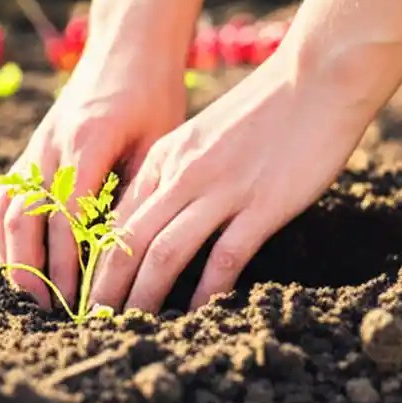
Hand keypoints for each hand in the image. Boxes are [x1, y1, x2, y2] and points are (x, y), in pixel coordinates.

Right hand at [0, 32, 185, 309]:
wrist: (126, 47)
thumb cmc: (154, 94)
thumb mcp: (160, 141)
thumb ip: (139, 190)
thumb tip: (127, 252)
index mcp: (86, 142)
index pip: (68, 216)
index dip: (71, 263)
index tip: (84, 299)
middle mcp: (50, 145)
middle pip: (25, 217)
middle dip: (34, 268)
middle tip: (52, 308)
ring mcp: (35, 146)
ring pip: (7, 209)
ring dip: (13, 255)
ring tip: (32, 294)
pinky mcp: (31, 149)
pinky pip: (6, 195)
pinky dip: (5, 232)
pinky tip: (19, 260)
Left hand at [88, 49, 373, 312]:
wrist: (315, 77)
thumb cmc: (264, 109)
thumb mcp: (203, 135)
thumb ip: (178, 171)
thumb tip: (159, 213)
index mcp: (164, 156)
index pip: (115, 214)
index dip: (96, 256)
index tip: (85, 286)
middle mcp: (183, 173)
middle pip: (128, 238)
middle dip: (105, 284)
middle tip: (92, 319)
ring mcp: (221, 189)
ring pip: (165, 252)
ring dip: (143, 295)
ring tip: (130, 325)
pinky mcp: (262, 205)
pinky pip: (224, 256)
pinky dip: (206, 291)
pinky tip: (196, 315)